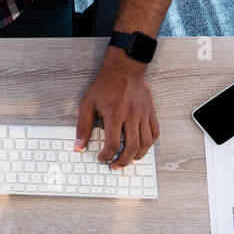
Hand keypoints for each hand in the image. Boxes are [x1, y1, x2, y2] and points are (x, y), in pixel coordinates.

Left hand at [74, 48, 158, 168]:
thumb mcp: (87, 103)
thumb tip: (79, 145)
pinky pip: (155, 132)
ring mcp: (143, 114)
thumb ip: (83, 126)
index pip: (113, 143)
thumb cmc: (105, 85)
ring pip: (146, 143)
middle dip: (123, 161)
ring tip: (129, 160)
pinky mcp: (151, 112)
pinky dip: (149, 144)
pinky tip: (142, 147)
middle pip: (131, 147)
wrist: (124, 68)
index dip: (107, 155)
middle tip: (116, 165)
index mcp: (115, 114)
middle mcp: (131, 115)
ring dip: (137, 156)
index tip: (102, 158)